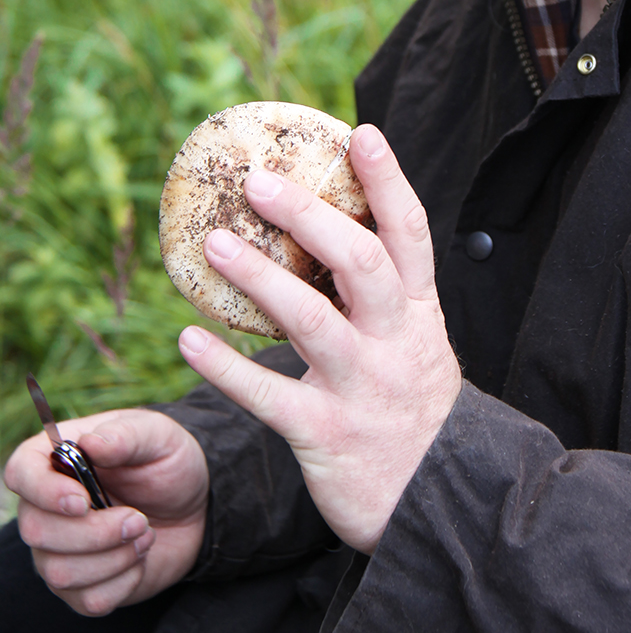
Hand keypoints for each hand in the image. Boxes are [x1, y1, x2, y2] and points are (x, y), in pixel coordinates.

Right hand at [4, 408, 208, 615]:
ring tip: (145, 533)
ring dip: (115, 557)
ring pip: (60, 573)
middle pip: (37, 531)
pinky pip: (88, 600)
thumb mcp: (158, 437)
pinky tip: (139, 557)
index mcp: (57, 459)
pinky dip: (124, 581)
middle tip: (138, 518)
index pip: (20, 473)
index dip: (43, 491)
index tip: (83, 501)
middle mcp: (46, 508)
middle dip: (95, 531)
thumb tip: (91, 443)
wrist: (193, 507)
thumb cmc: (167, 463)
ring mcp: (58, 551)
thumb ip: (126, 436)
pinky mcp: (81, 586)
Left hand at [178, 123, 462, 554]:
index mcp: (419, 312)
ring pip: (312, 320)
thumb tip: (328, 232)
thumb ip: (382, 296)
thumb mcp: (415, 342)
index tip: (361, 132)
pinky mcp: (327, 434)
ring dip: (259, 278)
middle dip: (310, 216)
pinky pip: (269, 396)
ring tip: (214, 243)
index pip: (410, 233)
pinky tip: (187, 339)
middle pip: (360, 262)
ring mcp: (363, 386)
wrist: (441, 501)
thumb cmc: (413, 407)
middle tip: (258, 180)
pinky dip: (225, 368)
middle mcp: (396, 340)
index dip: (388, 180)